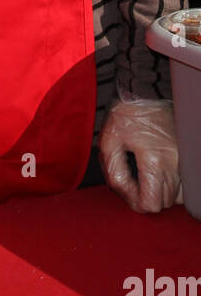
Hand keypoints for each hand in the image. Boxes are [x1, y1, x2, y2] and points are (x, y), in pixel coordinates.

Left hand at [98, 97, 181, 212]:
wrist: (145, 92)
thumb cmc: (126, 113)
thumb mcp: (108, 140)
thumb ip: (113, 171)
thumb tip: (122, 191)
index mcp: (155, 161)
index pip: (151, 204)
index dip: (133, 200)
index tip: (123, 185)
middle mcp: (174, 164)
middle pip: (162, 203)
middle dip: (143, 196)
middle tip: (129, 178)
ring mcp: (183, 161)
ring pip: (175, 196)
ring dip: (158, 192)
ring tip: (142, 176)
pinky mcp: (185, 157)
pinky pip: (183, 185)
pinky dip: (171, 186)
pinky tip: (157, 175)